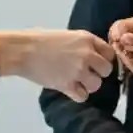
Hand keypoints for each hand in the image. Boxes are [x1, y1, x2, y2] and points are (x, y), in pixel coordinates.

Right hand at [0, 29, 114, 102]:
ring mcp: (78, 70)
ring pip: (96, 85)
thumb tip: (93, 55)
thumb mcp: (67, 35)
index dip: (103, 60)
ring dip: (88, 85)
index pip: (109, 53)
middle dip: (98, 73)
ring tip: (76, 82)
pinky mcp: (67, 85)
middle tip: (86, 74)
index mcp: (87, 39)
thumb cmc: (40, 39)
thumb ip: (82, 45)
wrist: (23, 50)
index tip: (96, 63)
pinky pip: (83, 96)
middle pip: (106, 70)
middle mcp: (87, 54)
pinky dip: (77, 95)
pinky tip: (70, 89)